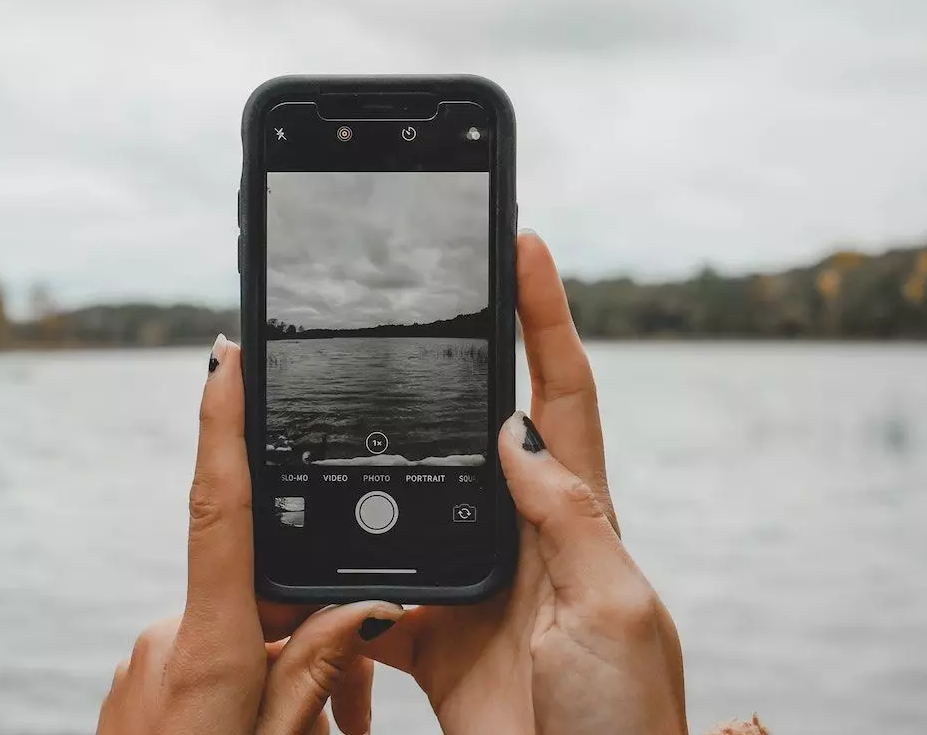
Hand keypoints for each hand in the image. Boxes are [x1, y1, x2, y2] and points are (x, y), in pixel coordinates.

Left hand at [98, 336, 403, 734]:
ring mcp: (146, 660)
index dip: (222, 424)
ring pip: (240, 640)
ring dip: (280, 683)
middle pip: (260, 602)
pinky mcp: (138, 680)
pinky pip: (208, 663)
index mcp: (207, 650)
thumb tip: (357, 608)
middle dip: (310, 642)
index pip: (219, 511)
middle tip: (341, 724)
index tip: (226, 356)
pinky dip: (245, 692)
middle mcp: (168, 640)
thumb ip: (315, 676)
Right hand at [364, 232, 689, 734]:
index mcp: (582, 522)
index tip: (522, 241)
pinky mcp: (434, 642)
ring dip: (373, 470)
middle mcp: (527, 542)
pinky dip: (336, 582)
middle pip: (476, 431)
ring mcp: (478, 588)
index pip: (561, 394)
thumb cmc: (624, 721)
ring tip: (328, 418)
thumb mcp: (611, 611)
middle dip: (443, 366)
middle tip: (405, 301)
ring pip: (411, 506)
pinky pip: (374, 594)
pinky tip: (302, 563)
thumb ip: (568, 519)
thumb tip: (514, 433)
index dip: (545, 315)